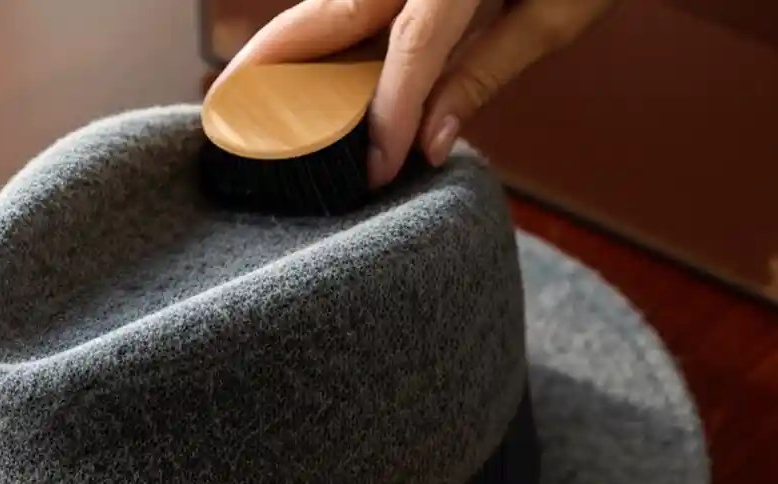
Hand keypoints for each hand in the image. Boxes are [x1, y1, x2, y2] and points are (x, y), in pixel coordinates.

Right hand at [214, 0, 615, 187]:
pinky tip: (302, 81)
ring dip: (283, 55)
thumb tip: (428, 144)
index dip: (390, 115)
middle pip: (326, 12)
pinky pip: (348, 4)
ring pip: (325, 6)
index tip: (377, 172)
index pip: (411, 48)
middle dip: (270, 66)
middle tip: (223, 116)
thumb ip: (484, 75)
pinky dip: (320, 42)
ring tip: (243, 102)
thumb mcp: (555, 16)